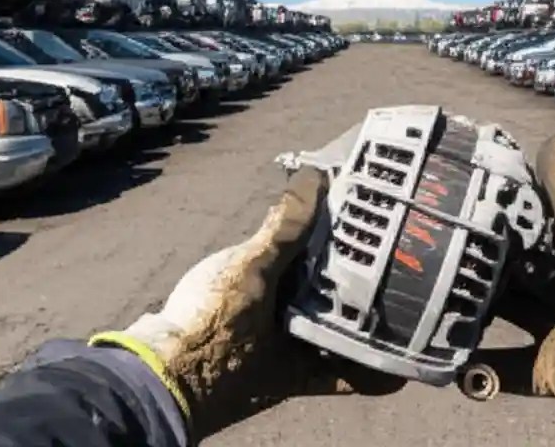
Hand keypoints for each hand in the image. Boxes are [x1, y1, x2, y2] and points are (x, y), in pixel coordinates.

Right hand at [92, 167, 402, 439]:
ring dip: (310, 290)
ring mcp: (259, 358)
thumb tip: (316, 180)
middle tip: (371, 261)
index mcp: (308, 367)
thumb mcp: (252, 274)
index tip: (414, 319)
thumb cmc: (202, 339)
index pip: (371, 374)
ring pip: (300, 322)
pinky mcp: (228, 344)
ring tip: (326, 245)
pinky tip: (272, 254)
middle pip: (336, 337)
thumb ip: (286, 229)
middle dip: (350, 301)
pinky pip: (266, 314)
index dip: (395, 352)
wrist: (140, 371)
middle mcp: (290, 368)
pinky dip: (275, 289)